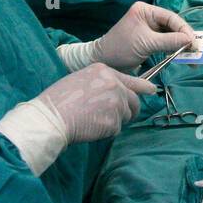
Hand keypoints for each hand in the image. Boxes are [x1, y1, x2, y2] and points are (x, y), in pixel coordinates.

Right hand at [38, 63, 156, 143]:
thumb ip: (101, 83)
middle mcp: (114, 84)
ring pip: (125, 116)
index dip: (143, 87)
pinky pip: (116, 129)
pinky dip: (106, 131)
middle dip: (130, 110)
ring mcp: (116, 102)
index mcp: (104, 71)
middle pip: (134, 100)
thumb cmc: (59, 99)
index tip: (152, 90)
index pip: (131, 79)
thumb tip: (117, 93)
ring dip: (114, 121)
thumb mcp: (81, 79)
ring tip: (93, 120)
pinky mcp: (114, 121)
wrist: (50, 117)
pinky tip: (91, 127)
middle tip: (118, 117)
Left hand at [92, 1, 196, 70]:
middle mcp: (149, 17)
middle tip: (196, 51)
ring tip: (192, 57)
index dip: (184, 29)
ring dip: (182, 46)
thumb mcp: (146, 43)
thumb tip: (190, 41)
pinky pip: (167, 44)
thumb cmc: (121, 48)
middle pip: (173, 26)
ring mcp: (150, 29)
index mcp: (146, 11)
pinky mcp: (151, 42)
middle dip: (185, 39)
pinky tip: (183, 58)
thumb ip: (169, 41)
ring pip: (172, 36)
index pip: (171, 17)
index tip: (193, 42)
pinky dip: (175, 51)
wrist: (104, 63)